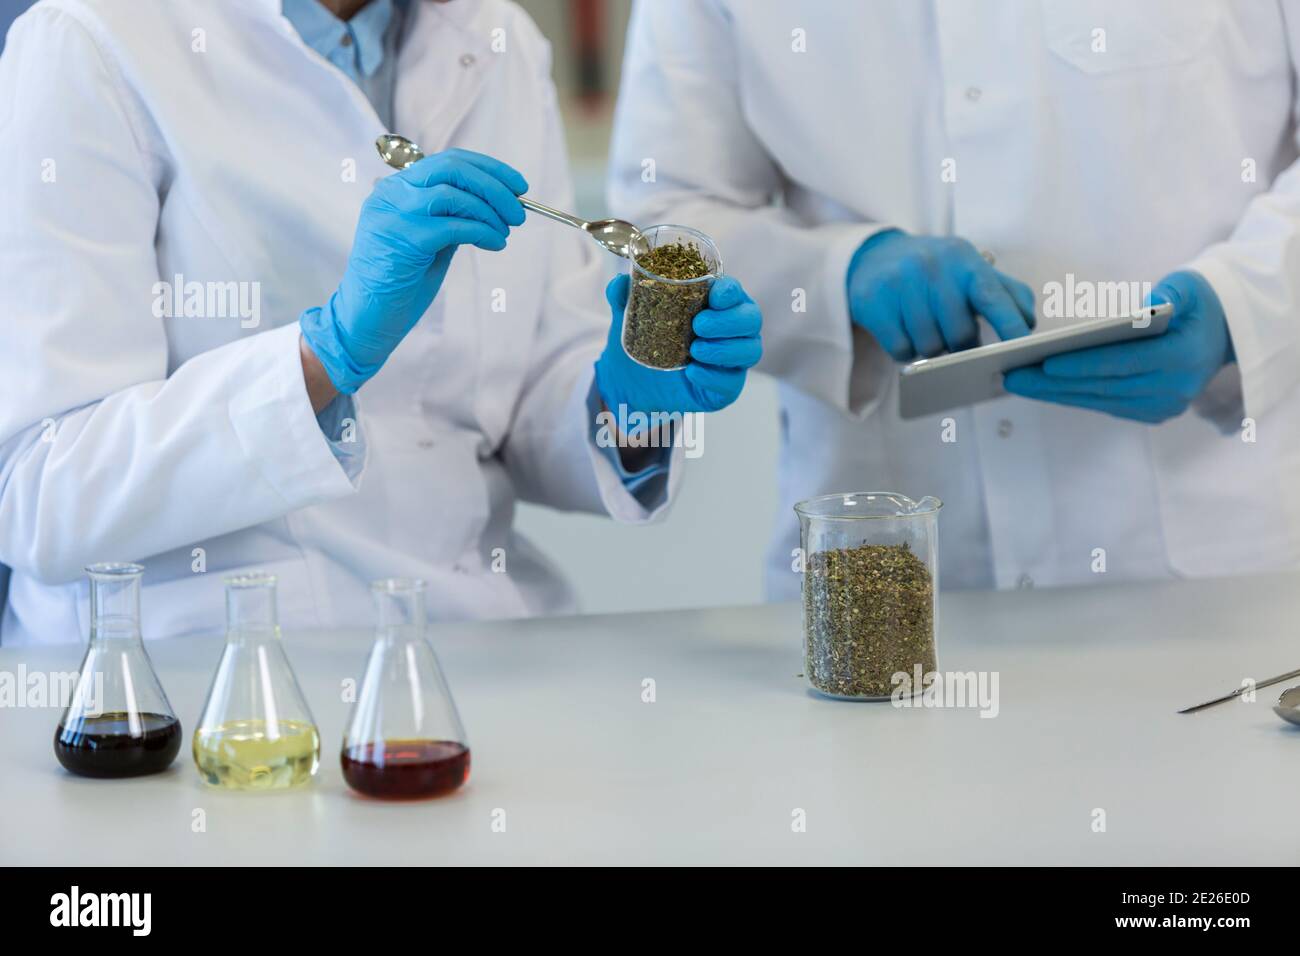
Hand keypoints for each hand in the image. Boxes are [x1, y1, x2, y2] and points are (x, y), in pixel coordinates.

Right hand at [300, 148, 527, 392]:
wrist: (367, 318)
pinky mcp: (404, 239)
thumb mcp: (430, 240)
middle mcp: (391, 194)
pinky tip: (495, 244)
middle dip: (493, 185)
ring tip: (505, 232)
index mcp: (396, 189)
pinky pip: (454, 226)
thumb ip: (452, 216)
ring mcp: (394, 215)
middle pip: (451, 168)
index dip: (488, 169)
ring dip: (490, 211)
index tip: (518, 185)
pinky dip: (483, 231)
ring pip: (453, 193)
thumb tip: (498, 203)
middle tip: (518, 210)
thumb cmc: (400, 283)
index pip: (448, 161)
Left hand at [594, 274, 761, 420]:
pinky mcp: (727, 386)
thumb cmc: (645, 339)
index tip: (715, 295)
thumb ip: (624, 298)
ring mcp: (733, 359)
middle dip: (728, 321)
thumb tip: (620, 282)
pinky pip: (732, 383)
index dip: (731, 291)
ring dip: (725, 349)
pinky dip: (714, 377)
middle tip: (698, 325)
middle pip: (751, 319)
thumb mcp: (630, 317)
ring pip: (750, 350)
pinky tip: (693, 373)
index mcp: (717, 304)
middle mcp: (733, 329)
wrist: (634, 380)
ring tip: (695, 351)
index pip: (734, 291)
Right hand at [847, 230, 1034, 360]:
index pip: (994, 298)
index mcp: (964, 260)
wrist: (872, 259)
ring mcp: (901, 283)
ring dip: (931, 349)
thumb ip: (1005, 293)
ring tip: (926, 330)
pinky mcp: (874, 302)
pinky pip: (901, 349)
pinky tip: (904, 333)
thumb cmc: (932, 272)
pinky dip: (906, 351)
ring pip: (930, 346)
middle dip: (961, 345)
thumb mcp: (969, 269)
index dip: (1010, 326)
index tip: (1022, 349)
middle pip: (960, 334)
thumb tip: (1028, 322)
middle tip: (954, 336)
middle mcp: (933, 267)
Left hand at [1002, 271, 1233, 423]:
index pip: (1122, 363)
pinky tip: (1041, 386)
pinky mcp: (1151, 412)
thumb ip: (1166, 296)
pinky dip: (1071, 395)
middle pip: (1102, 388)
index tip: (1043, 362)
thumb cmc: (1198, 303)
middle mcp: (1173, 390)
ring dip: (1054, 393)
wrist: (1224, 333)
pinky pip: (1103, 404)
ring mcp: (1162, 406)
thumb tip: (1136, 311)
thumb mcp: (1188, 287)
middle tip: (1011, 376)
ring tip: (1017, 381)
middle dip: (1052, 383)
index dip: (1081, 364)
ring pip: (1098, 400)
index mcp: (1183, 359)